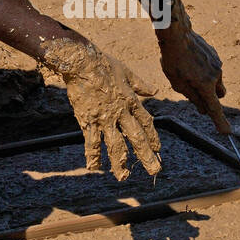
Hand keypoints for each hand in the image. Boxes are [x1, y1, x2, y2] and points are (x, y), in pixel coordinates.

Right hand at [43, 40, 160, 180]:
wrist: (82, 62)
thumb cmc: (103, 64)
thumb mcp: (126, 72)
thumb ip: (140, 84)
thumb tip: (154, 92)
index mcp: (131, 100)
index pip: (146, 123)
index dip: (152, 137)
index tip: (157, 149)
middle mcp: (121, 113)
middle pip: (136, 138)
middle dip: (146, 155)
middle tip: (154, 170)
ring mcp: (104, 118)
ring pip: (114, 145)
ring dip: (119, 162)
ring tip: (123, 177)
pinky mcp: (88, 120)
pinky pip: (91, 141)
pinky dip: (92, 155)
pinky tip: (94, 168)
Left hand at [159, 24, 230, 133]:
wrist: (177, 35)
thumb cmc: (173, 61)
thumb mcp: (178, 84)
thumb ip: (193, 98)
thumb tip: (204, 110)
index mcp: (205, 86)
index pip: (215, 109)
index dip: (220, 122)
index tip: (227, 133)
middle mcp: (216, 76)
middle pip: (219, 95)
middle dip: (211, 97)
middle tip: (195, 90)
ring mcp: (218, 65)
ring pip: (216, 81)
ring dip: (206, 82)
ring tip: (188, 70)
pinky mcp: (216, 56)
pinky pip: (213, 69)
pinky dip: (205, 70)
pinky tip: (191, 60)